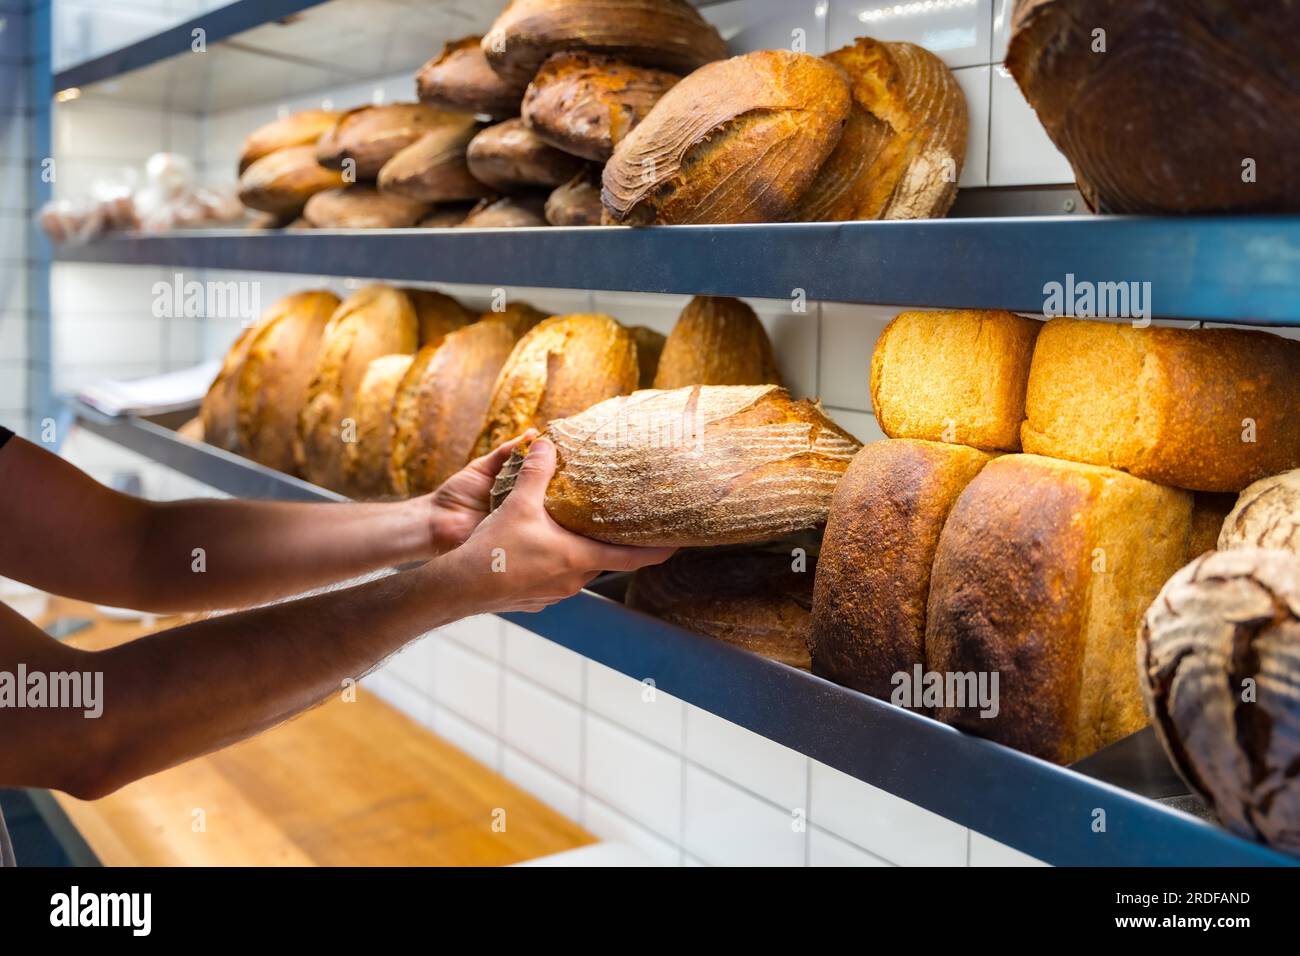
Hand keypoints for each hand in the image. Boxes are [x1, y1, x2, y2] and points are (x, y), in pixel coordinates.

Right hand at [437, 438, 675, 613]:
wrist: (461, 585)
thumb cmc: (495, 547)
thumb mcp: (519, 503)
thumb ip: (536, 473)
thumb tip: (544, 443)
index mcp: (579, 557)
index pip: (632, 558)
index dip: (658, 551)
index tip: (678, 544)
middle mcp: (573, 580)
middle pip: (605, 561)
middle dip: (615, 545)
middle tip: (628, 527)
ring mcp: (554, 593)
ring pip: (579, 570)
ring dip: (583, 553)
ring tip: (583, 534)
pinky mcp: (535, 599)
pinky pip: (555, 579)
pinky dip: (557, 564)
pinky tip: (543, 551)